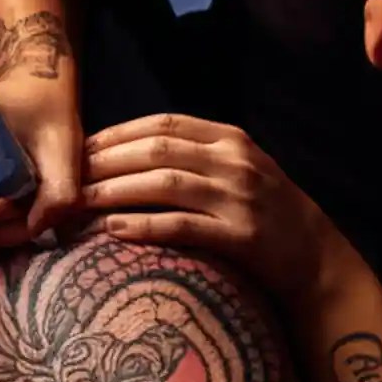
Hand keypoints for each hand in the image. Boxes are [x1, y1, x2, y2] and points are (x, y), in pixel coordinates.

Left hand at [82, 114, 345, 299]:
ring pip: (164, 185)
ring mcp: (238, 198)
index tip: (79, 147)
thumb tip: (125, 154)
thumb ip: (192, 156)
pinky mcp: (241, 236)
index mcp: (229, 139)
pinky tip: (112, 231)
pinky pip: (182, 227)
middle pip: (156, 151)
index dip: (116, 133)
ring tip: (76, 202)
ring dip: (114, 191)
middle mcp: (234, 162)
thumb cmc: (262, 212)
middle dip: (105, 161)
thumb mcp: (235, 169)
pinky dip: (144, 226)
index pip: (163, 124)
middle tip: (65, 176)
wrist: (317, 257)